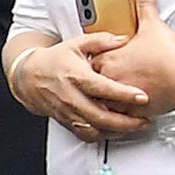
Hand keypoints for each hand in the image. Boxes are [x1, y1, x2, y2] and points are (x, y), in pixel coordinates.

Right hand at [22, 30, 151, 145]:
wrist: (29, 78)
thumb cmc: (54, 60)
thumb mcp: (76, 44)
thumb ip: (101, 41)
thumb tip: (123, 39)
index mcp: (75, 76)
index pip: (102, 88)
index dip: (124, 94)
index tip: (143, 96)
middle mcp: (71, 97)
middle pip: (101, 116)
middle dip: (126, 122)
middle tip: (144, 120)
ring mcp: (68, 112)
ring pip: (95, 129)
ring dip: (117, 132)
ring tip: (136, 127)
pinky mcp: (66, 122)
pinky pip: (87, 135)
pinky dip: (104, 136)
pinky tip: (118, 131)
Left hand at [81, 0, 174, 125]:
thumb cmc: (169, 54)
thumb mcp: (153, 25)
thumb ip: (145, 5)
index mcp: (108, 59)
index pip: (89, 63)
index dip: (93, 64)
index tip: (98, 64)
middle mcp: (109, 80)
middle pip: (91, 85)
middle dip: (94, 85)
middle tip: (98, 85)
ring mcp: (118, 98)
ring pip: (100, 104)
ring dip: (102, 102)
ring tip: (107, 101)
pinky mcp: (131, 112)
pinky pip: (115, 118)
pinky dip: (116, 117)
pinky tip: (120, 115)